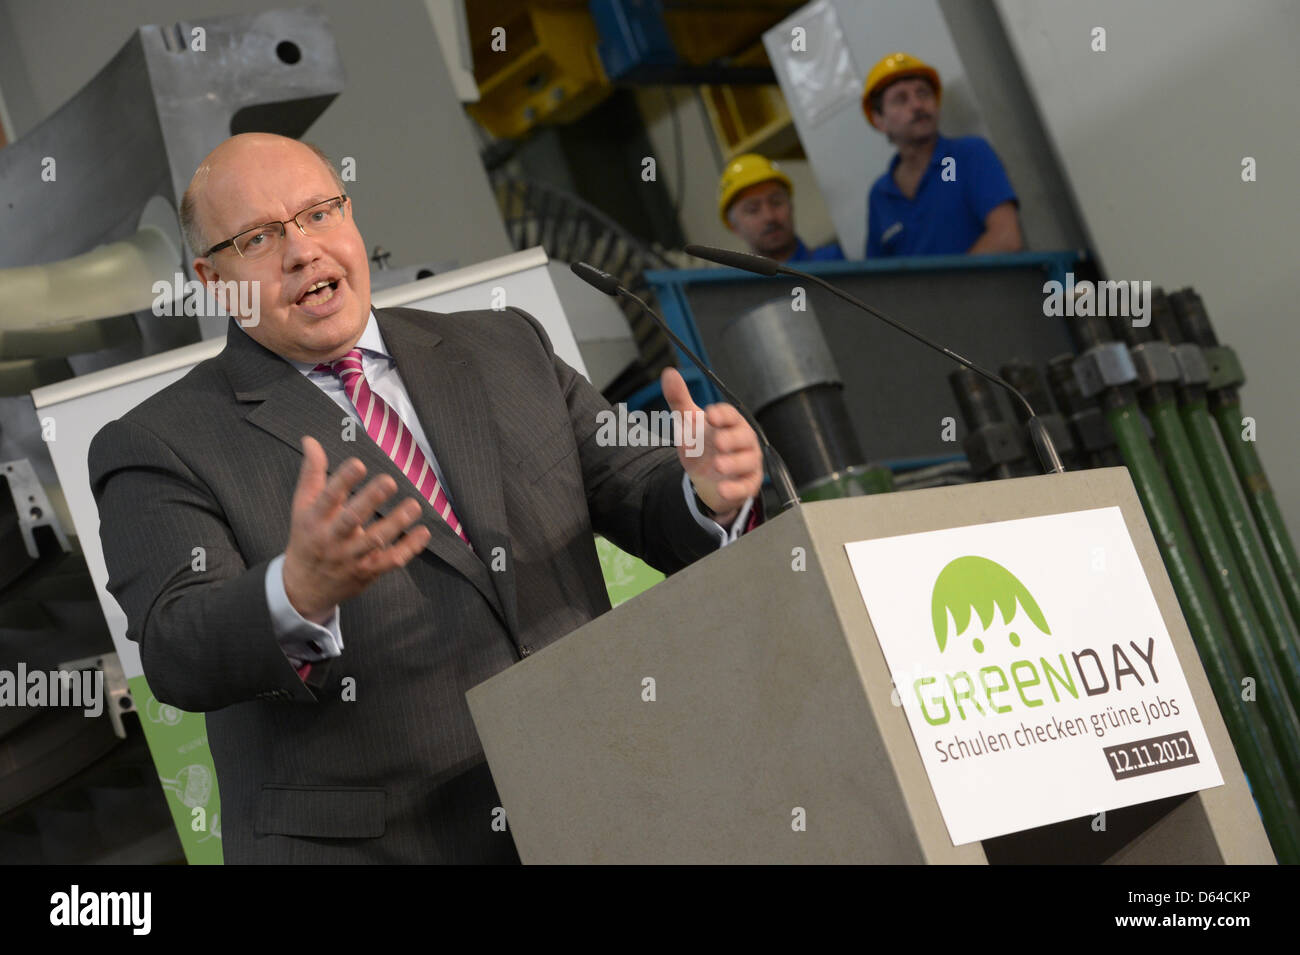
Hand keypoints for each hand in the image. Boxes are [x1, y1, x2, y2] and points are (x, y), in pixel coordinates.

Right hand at [282, 436, 431, 620]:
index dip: (343, 480)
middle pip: (351, 519)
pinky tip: (423, 532)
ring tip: (414, 505)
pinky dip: (409, 548)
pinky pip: (391, 560)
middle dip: (370, 500)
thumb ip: (311, 473)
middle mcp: (332, 538)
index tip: (359, 464)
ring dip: (396, 523)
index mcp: (314, 519)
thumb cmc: (306, 538)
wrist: (304, 587)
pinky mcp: (368, 571)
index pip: (328, 497)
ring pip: (375, 540)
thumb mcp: (302, 507)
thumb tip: (311, 440)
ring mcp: (351, 557)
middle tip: (389, 481)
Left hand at [660, 367, 762, 523]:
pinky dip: (734, 489)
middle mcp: (742, 442)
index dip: (722, 415)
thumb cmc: (702, 445)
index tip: (710, 415)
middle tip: (718, 441)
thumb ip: (679, 399)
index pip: (731, 415)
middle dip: (732, 439)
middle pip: (743, 437)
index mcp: (730, 423)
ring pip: (747, 462)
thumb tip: (668, 373)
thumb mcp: (688, 423)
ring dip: (733, 463)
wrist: (706, 478)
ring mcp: (747, 464)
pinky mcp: (746, 485)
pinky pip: (745, 487)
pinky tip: (722, 488)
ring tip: (719, 465)